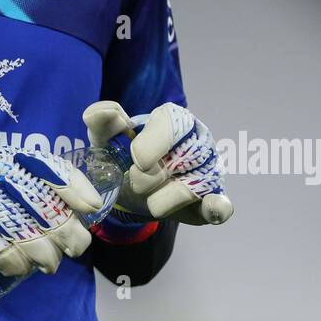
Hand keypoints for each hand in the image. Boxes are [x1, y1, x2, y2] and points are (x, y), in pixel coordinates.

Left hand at [83, 100, 232, 225]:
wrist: (133, 193)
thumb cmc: (123, 157)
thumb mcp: (104, 139)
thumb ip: (100, 121)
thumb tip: (109, 113)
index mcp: (175, 119)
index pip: (171, 122)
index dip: (151, 144)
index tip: (136, 160)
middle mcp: (199, 140)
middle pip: (178, 159)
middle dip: (147, 178)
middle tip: (137, 181)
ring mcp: (210, 170)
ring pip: (187, 190)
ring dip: (159, 201)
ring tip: (151, 195)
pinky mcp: (213, 199)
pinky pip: (220, 204)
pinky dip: (218, 207)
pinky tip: (213, 208)